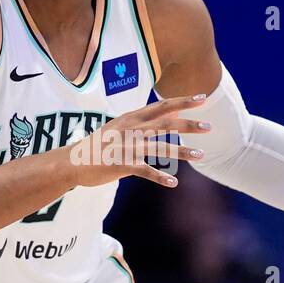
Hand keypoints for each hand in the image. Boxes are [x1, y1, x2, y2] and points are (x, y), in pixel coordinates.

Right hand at [67, 94, 210, 187]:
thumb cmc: (98, 145)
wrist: (73, 161)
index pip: (162, 106)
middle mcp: (132, 129)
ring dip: (183, 151)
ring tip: (202, 155)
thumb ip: (139, 122)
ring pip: (161, 147)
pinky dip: (161, 177)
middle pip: (166, 123)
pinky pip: (146, 171)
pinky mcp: (122, 164)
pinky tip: (174, 183)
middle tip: (210, 126)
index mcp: (132, 118)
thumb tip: (160, 117)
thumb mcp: (118, 127)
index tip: (202, 98)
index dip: (183, 102)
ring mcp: (127, 147)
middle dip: (189, 124)